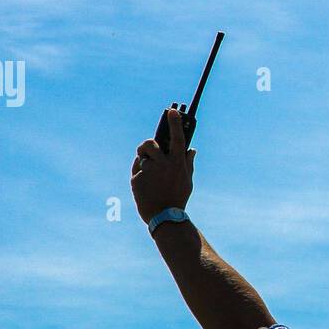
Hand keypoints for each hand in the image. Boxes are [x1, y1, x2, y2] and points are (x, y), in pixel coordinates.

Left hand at [131, 108, 195, 224]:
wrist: (163, 217)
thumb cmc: (178, 198)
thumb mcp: (187, 181)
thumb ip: (188, 163)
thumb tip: (192, 150)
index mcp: (177, 163)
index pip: (177, 138)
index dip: (175, 123)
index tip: (171, 112)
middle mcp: (163, 165)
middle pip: (151, 143)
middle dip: (147, 145)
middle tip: (147, 150)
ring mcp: (149, 171)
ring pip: (141, 157)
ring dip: (143, 162)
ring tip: (149, 173)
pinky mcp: (137, 179)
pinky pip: (136, 171)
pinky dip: (140, 176)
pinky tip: (146, 187)